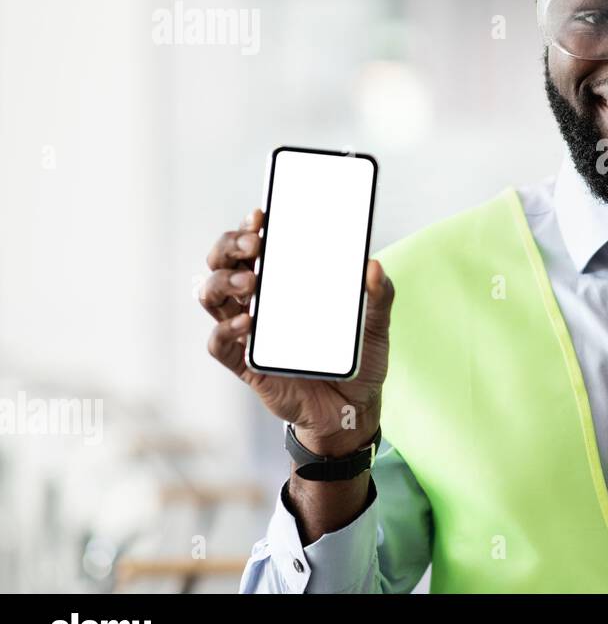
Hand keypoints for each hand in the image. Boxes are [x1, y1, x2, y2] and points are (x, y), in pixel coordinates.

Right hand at [199, 208, 395, 456]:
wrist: (353, 409)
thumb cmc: (358, 360)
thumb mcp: (376, 325)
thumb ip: (378, 295)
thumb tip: (373, 265)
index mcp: (285, 284)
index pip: (255, 246)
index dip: (249, 227)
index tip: (261, 214)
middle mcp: (259, 302)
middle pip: (223, 263)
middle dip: (231, 245)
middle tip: (257, 244)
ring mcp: (248, 332)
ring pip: (212, 296)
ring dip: (224, 281)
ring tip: (252, 281)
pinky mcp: (245, 364)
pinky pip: (219, 343)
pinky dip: (226, 329)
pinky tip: (246, 323)